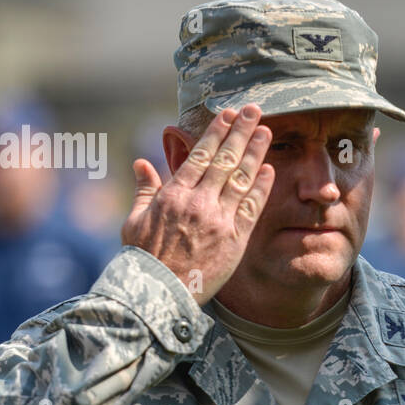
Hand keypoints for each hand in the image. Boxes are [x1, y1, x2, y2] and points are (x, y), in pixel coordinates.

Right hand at [121, 104, 274, 305]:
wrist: (158, 293)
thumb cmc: (142, 258)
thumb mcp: (135, 220)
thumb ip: (144, 190)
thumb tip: (141, 163)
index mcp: (173, 194)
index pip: (199, 155)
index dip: (216, 132)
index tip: (229, 115)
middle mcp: (198, 202)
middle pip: (224, 160)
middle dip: (241, 132)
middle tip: (254, 111)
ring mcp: (218, 220)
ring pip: (241, 179)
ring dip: (255, 153)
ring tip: (266, 131)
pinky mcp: (234, 240)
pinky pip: (251, 209)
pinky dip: (261, 188)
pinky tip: (270, 170)